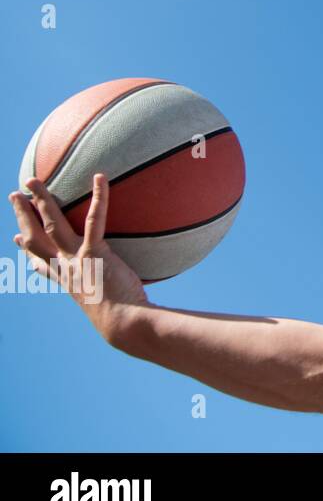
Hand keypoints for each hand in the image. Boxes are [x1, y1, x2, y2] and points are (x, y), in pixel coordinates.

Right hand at [11, 174, 149, 342]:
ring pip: (52, 225)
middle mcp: (66, 269)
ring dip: (41, 201)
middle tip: (15, 196)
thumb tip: (129, 292)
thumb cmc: (125, 317)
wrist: (124, 323)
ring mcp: (78, 260)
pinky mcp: (95, 252)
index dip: (27, 251)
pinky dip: (98, 197)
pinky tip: (99, 177)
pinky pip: (94, 219)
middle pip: (36, 239)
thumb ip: (110, 291)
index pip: (41, 264)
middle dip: (22, 217)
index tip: (16, 239)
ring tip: (32, 181)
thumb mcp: (109, 303)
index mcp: (67, 282)